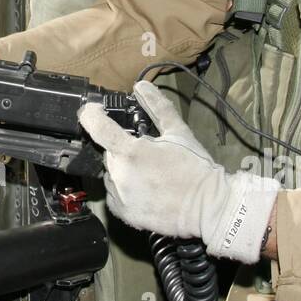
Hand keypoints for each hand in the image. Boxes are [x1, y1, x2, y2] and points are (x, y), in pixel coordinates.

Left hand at [78, 80, 279, 263]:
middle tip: (145, 154)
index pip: (97, 127)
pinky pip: (115, 196)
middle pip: (108, 153)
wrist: (209, 207)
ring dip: (123, 170)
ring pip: (111, 175)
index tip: (93, 112)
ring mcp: (121, 197)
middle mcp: (120, 175)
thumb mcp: (177, 132)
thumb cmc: (195, 168)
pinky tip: (145, 189)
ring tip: (149, 174)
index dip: (91, 115)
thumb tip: (141, 86)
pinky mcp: (124, 214)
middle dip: (122, 150)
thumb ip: (156, 107)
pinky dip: (124, 190)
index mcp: (131, 152)